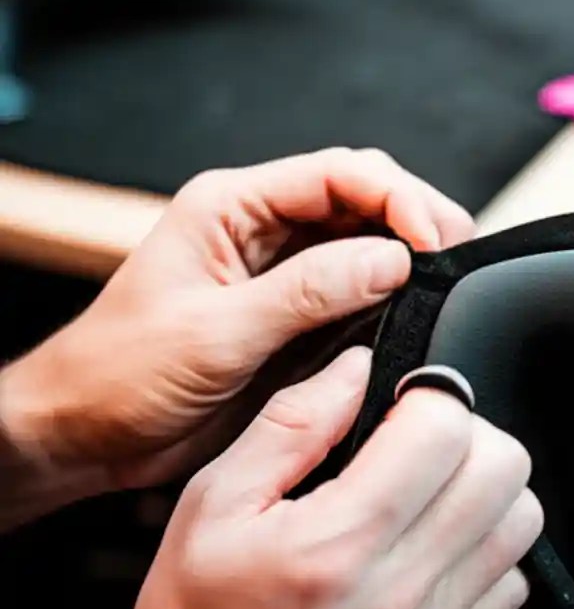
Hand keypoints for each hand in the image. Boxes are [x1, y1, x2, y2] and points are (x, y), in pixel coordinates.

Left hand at [0, 147, 473, 502]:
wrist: (84, 435)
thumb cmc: (118, 377)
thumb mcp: (215, 334)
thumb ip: (306, 293)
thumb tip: (392, 261)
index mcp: (230, 208)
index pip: (337, 174)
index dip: (397, 198)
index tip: (431, 241)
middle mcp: (262, 230)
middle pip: (364, 196)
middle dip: (417, 219)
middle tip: (454, 260)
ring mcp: (283, 273)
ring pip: (369, 241)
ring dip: (411, 257)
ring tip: (446, 286)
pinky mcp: (297, 316)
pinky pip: (361, 292)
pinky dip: (396, 298)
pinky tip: (415, 315)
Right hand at [121, 347, 542, 608]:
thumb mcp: (213, 505)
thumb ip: (292, 426)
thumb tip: (357, 367)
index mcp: (337, 543)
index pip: (445, 430)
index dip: (427, 395)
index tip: (399, 401)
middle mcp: (399, 589)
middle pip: (503, 467)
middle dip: (468, 433)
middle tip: (418, 441)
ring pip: (522, 520)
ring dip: (485, 487)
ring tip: (431, 488)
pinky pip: (513, 580)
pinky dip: (489, 548)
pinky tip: (438, 542)